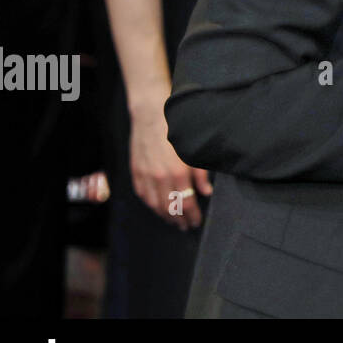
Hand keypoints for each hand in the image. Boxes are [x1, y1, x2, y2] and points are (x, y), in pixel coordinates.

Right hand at [128, 106, 213, 229]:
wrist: (152, 116)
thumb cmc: (177, 131)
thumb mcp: (194, 152)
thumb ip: (200, 175)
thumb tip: (206, 192)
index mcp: (177, 174)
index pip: (186, 204)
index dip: (191, 216)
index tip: (196, 222)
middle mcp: (160, 179)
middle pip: (169, 209)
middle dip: (178, 220)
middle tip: (185, 226)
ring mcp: (145, 177)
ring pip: (154, 205)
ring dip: (164, 216)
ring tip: (173, 220)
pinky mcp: (136, 173)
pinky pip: (143, 195)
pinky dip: (151, 205)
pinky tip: (157, 207)